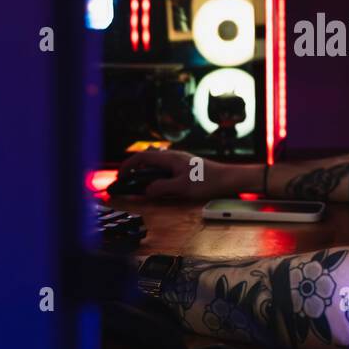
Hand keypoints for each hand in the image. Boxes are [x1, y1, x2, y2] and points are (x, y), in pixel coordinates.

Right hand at [117, 148, 254, 199]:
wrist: (228, 179)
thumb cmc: (207, 181)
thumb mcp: (181, 188)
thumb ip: (161, 188)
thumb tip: (146, 191)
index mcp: (169, 158)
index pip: (142, 157)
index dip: (128, 165)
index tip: (120, 176)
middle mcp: (173, 156)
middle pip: (148, 158)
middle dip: (135, 168)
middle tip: (128, 180)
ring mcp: (180, 161)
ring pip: (156, 163)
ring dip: (146, 171)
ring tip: (141, 184)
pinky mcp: (186, 167)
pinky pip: (165, 168)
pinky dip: (156, 174)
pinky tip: (160, 184)